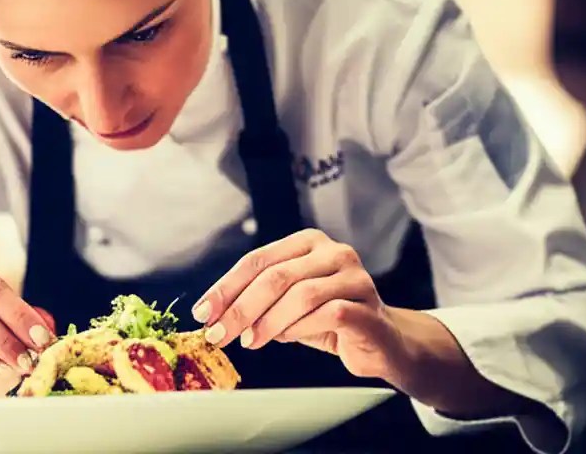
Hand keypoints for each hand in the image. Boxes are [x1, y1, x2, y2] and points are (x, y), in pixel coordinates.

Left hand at [193, 229, 407, 382]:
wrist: (383, 343)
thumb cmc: (330, 320)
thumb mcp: (287, 305)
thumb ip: (257, 302)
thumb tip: (214, 315)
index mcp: (307, 243)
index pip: (257, 260)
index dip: (226, 287)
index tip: (203, 312)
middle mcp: (333, 251)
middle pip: (275, 277)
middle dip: (240, 308)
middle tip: (218, 334)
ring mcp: (353, 276)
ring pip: (300, 295)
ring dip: (267, 322)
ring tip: (251, 341)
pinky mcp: (366, 305)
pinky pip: (326, 314)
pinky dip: (299, 329)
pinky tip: (286, 339)